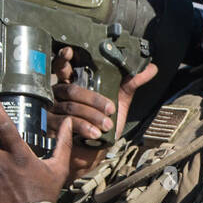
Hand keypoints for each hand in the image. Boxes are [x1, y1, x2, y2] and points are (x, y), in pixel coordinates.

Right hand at [49, 46, 159, 178]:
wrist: (95, 151)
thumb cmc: (103, 123)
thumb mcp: (119, 101)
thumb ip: (131, 83)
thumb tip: (151, 68)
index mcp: (72, 84)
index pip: (63, 66)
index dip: (63, 58)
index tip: (70, 51)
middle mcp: (59, 95)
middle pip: (71, 89)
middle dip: (93, 99)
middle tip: (110, 109)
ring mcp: (52, 111)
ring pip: (70, 107)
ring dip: (92, 116)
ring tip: (107, 125)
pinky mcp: (51, 128)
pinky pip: (65, 124)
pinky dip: (83, 128)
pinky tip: (95, 134)